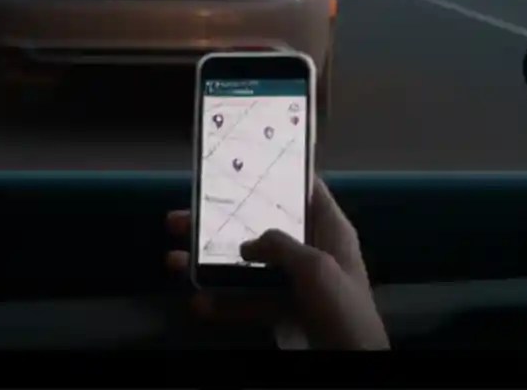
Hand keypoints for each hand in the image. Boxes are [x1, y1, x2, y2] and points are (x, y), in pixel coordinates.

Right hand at [165, 176, 389, 349]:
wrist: (350, 364)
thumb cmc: (343, 308)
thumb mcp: (316, 268)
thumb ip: (282, 246)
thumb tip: (248, 243)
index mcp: (330, 230)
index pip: (307, 190)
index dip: (279, 175)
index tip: (243, 163)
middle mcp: (312, 251)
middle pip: (264, 227)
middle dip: (224, 223)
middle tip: (185, 215)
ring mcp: (297, 283)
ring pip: (249, 266)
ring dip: (213, 264)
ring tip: (175, 259)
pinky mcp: (285, 311)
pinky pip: (250, 302)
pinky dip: (224, 303)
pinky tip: (199, 302)